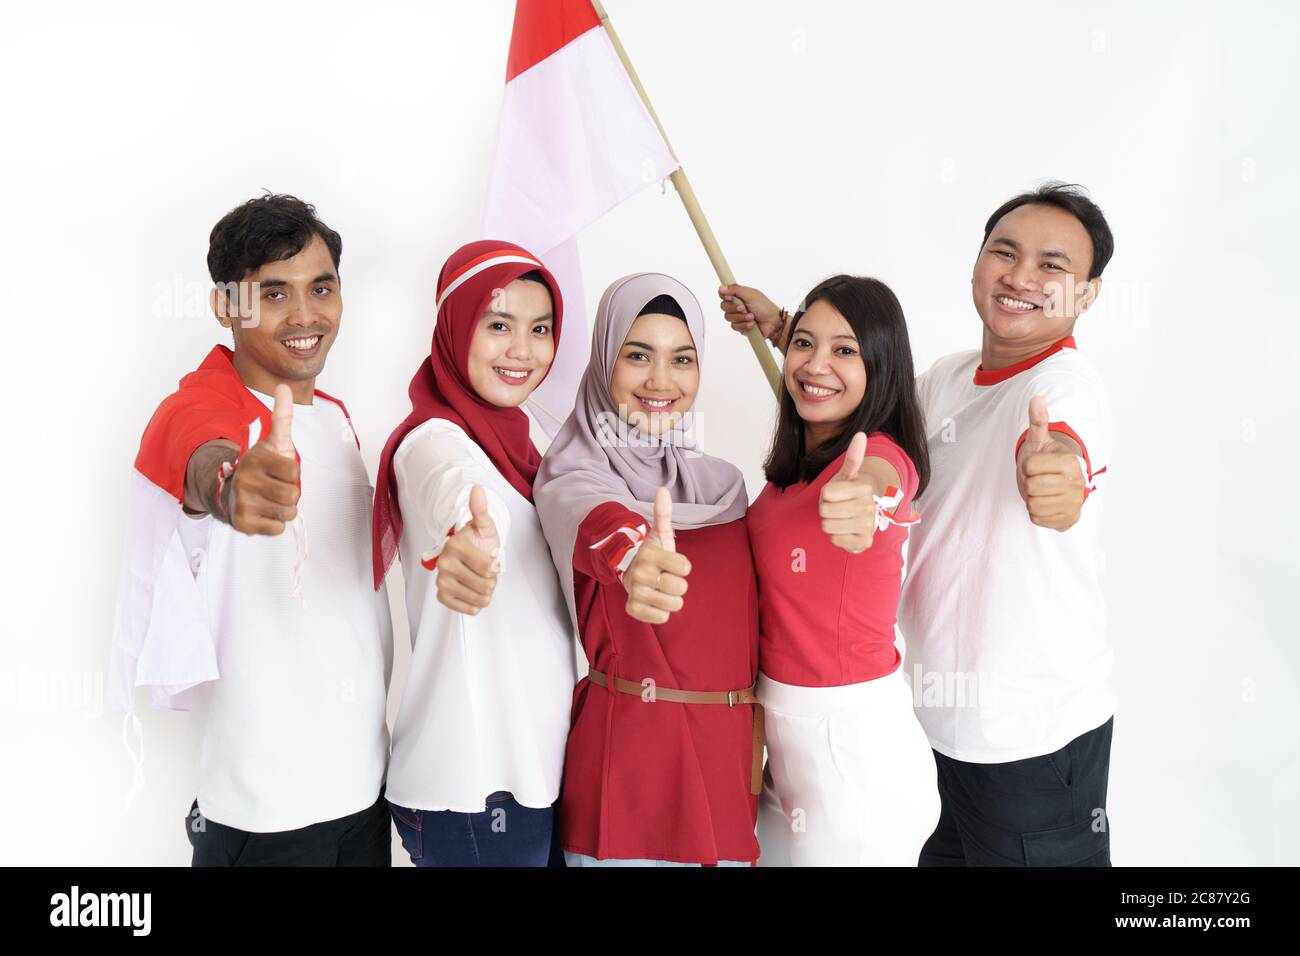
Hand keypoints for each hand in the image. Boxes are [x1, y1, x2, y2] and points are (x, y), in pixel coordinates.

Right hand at [229, 384, 300, 534]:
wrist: (231, 490)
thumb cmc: (261, 466)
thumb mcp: (273, 441)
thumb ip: (281, 417)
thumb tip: (284, 386)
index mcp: (256, 458)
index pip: (294, 471)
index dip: (291, 472)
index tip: (279, 469)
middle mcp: (246, 480)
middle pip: (293, 495)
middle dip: (290, 493)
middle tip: (275, 487)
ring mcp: (243, 502)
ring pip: (287, 512)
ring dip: (284, 508)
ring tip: (270, 499)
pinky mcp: (243, 523)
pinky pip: (277, 528)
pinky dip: (275, 523)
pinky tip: (263, 511)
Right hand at [434, 485, 501, 614]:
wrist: (468, 555)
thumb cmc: (479, 541)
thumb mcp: (485, 527)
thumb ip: (481, 511)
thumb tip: (477, 489)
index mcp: (454, 546)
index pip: (489, 568)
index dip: (496, 566)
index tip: (492, 559)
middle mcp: (444, 564)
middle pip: (485, 585)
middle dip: (491, 580)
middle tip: (484, 570)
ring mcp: (441, 582)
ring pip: (480, 599)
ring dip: (485, 592)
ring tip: (479, 579)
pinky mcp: (442, 596)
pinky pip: (469, 610)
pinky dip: (476, 603)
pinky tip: (473, 590)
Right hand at [624, 487, 691, 624]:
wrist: (629, 572)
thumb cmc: (652, 554)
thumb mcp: (660, 535)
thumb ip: (663, 514)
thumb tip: (662, 490)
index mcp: (649, 554)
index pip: (685, 567)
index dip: (683, 566)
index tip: (673, 564)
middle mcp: (640, 573)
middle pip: (681, 588)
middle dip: (679, 585)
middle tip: (667, 578)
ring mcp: (635, 592)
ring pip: (674, 604)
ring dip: (671, 599)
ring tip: (660, 590)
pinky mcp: (633, 608)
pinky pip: (661, 618)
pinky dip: (662, 612)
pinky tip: (654, 601)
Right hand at [718, 284, 784, 345]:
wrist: (773, 322)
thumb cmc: (764, 307)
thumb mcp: (750, 295)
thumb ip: (735, 290)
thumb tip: (721, 288)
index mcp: (739, 295)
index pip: (724, 294)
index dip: (724, 296)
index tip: (730, 297)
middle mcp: (736, 305)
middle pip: (724, 306)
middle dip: (734, 308)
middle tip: (744, 307)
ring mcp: (737, 316)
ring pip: (728, 317)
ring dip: (741, 317)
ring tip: (752, 317)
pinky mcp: (740, 326)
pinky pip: (734, 327)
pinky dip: (744, 325)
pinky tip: (752, 324)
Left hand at [819, 432, 876, 552]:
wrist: (866, 516)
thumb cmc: (850, 494)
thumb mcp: (847, 475)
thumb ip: (853, 457)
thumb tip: (861, 434)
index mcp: (863, 488)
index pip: (826, 493)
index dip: (826, 494)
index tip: (836, 494)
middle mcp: (869, 507)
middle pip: (825, 511)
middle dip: (826, 509)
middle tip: (838, 507)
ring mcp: (868, 526)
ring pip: (827, 526)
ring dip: (830, 523)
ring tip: (841, 518)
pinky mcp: (864, 543)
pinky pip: (835, 540)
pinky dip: (836, 537)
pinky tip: (846, 530)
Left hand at [1017, 396, 1086, 531]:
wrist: (1058, 486)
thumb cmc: (1045, 461)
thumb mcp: (1040, 441)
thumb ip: (1038, 421)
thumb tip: (1036, 399)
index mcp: (1070, 462)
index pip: (1029, 467)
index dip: (1026, 466)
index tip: (1035, 465)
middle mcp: (1077, 483)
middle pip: (1031, 487)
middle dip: (1028, 483)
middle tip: (1037, 479)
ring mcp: (1074, 503)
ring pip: (1033, 504)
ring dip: (1031, 498)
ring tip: (1041, 491)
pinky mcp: (1067, 520)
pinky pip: (1037, 518)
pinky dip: (1035, 512)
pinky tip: (1045, 503)